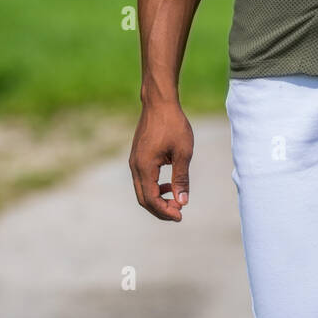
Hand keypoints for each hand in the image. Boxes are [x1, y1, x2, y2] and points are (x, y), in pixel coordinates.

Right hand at [128, 102, 193, 221]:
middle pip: (144, 199)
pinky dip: (154, 187)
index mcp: (145, 167)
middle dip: (160, 209)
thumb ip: (181, 178)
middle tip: (179, 213)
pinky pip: (142, 179)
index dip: (165, 211)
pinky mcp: (137, 156)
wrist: (159, 102)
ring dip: (157, 199)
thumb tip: (182, 202)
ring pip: (142, 190)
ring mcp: (134, 161)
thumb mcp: (183, 152)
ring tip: (175, 200)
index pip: (151, 199)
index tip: (181, 215)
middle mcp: (135, 166)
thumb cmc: (173, 124)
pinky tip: (169, 184)